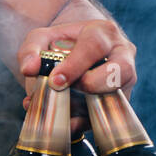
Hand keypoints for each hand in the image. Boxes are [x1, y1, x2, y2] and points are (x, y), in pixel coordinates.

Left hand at [15, 19, 136, 133]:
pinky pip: (111, 114)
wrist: (78, 50)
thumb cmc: (62, 43)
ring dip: (91, 106)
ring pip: (120, 94)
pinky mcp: (123, 98)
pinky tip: (67, 124)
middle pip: (120, 70)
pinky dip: (87, 121)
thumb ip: (31, 50)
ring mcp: (126, 77)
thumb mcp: (43, 38)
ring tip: (64, 108)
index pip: (94, 46)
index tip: (56, 81)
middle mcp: (122, 53)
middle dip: (91, 84)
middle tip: (64, 90)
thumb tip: (29, 69)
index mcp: (103, 32)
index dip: (75, 65)